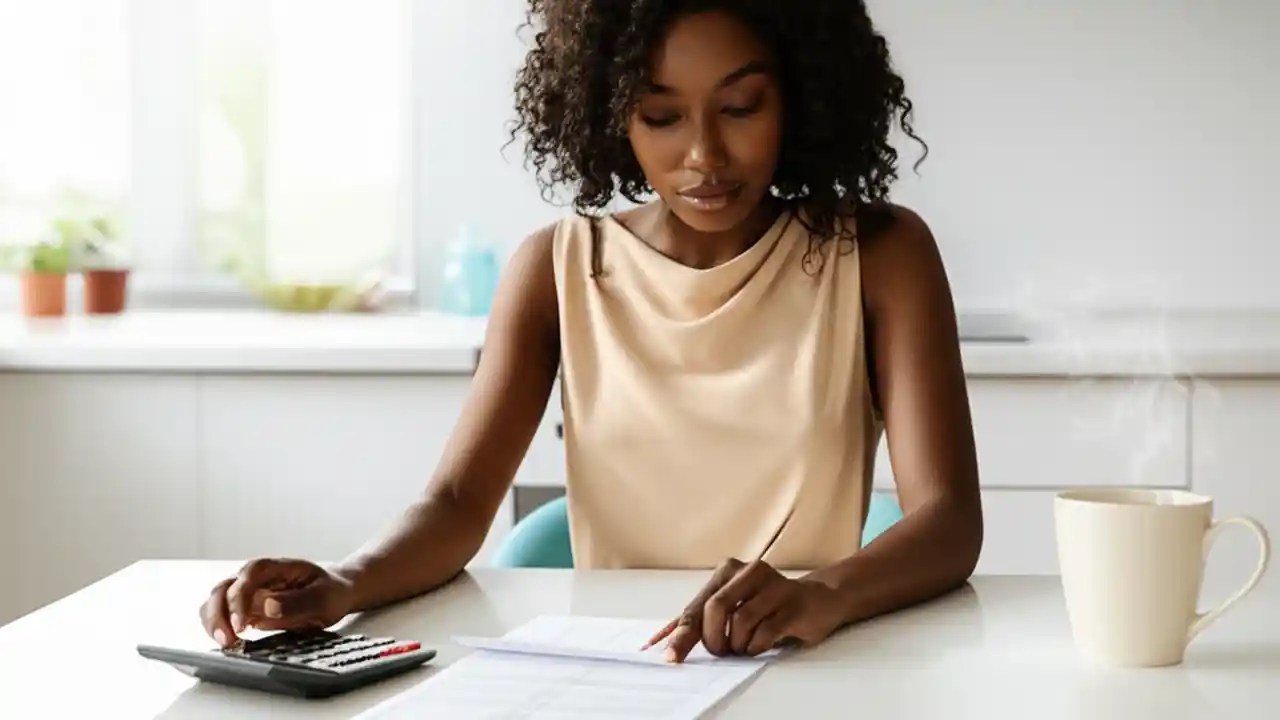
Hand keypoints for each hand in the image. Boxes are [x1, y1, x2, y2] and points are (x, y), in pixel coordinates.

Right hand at [199, 558, 355, 647]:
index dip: (240, 598)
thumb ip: (298, 601)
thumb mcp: (324, 597)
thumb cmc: (329, 592)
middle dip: (219, 614)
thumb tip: (269, 607)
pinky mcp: (245, 610)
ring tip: (226, 644)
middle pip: (223, 588)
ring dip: (213, 623)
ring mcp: (247, 593)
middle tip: (228, 639)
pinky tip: (228, 644)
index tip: (243, 624)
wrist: (334, 593)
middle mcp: (256, 578)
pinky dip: (218, 629)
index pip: (249, 574)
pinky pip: (221, 617)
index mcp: (276, 567)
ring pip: (215, 602)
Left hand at [645, 559, 844, 662]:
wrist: (818, 600)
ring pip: (740, 622)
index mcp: (728, 571)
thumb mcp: (732, 607)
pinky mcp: (793, 604)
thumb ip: (699, 620)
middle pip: (715, 609)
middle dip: (714, 640)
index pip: (697, 606)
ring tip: (746, 646)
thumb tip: (662, 640)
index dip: (682, 634)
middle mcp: (750, 571)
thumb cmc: (768, 606)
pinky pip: (764, 632)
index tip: (670, 656)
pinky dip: (757, 646)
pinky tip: (761, 644)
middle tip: (722, 651)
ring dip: (739, 644)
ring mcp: (774, 585)